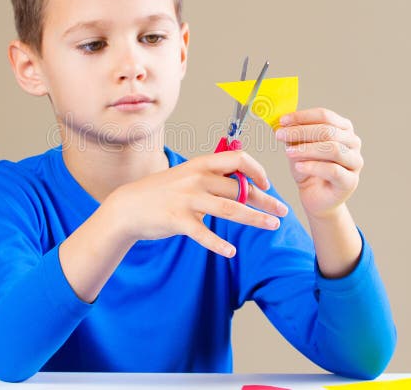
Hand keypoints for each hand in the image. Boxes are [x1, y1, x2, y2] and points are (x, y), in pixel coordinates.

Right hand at [105, 151, 288, 257]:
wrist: (128, 206)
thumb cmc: (163, 191)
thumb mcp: (187, 175)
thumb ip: (212, 177)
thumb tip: (244, 182)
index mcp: (200, 165)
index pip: (237, 159)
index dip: (257, 170)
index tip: (267, 184)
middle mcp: (196, 179)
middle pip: (240, 189)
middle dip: (265, 201)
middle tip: (282, 211)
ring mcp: (186, 200)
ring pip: (230, 209)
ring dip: (255, 219)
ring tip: (272, 226)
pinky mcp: (177, 221)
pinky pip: (203, 234)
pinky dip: (219, 244)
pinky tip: (231, 251)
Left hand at [275, 108, 363, 218]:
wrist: (314, 196)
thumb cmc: (308, 168)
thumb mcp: (298, 147)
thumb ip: (295, 134)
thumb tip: (284, 122)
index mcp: (343, 128)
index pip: (324, 116)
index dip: (302, 116)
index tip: (282, 120)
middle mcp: (353, 142)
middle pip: (328, 131)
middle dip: (301, 131)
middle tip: (280, 135)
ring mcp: (355, 162)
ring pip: (333, 149)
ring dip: (307, 149)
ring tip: (288, 152)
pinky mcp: (350, 181)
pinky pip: (333, 170)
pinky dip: (313, 166)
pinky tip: (298, 166)